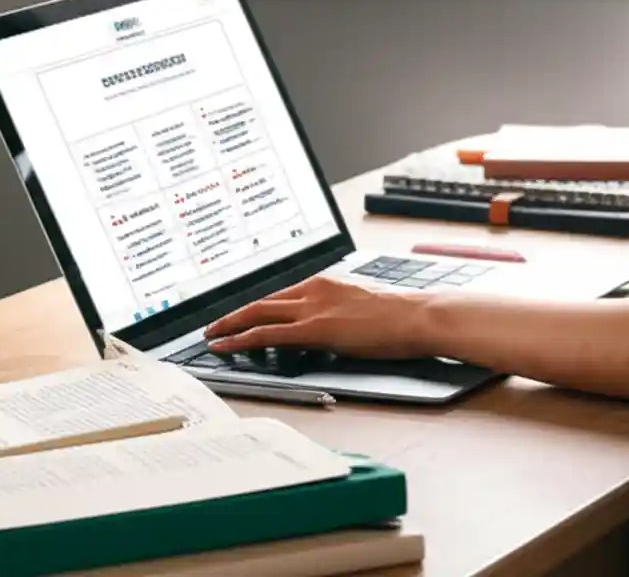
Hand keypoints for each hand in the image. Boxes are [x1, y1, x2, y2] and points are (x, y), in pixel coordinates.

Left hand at [203, 277, 427, 358]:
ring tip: (211, 338)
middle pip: (263, 301)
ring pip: (258, 314)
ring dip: (230, 326)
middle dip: (234, 314)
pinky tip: (226, 346)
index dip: (258, 307)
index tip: (245, 315)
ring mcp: (313, 308)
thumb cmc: (401, 315)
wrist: (416, 316)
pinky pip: (266, 334)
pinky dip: (241, 340)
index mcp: (327, 282)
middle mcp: (314, 289)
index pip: (282, 295)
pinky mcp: (314, 328)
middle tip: (214, 326)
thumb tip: (334, 326)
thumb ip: (341, 311)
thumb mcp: (364, 305)